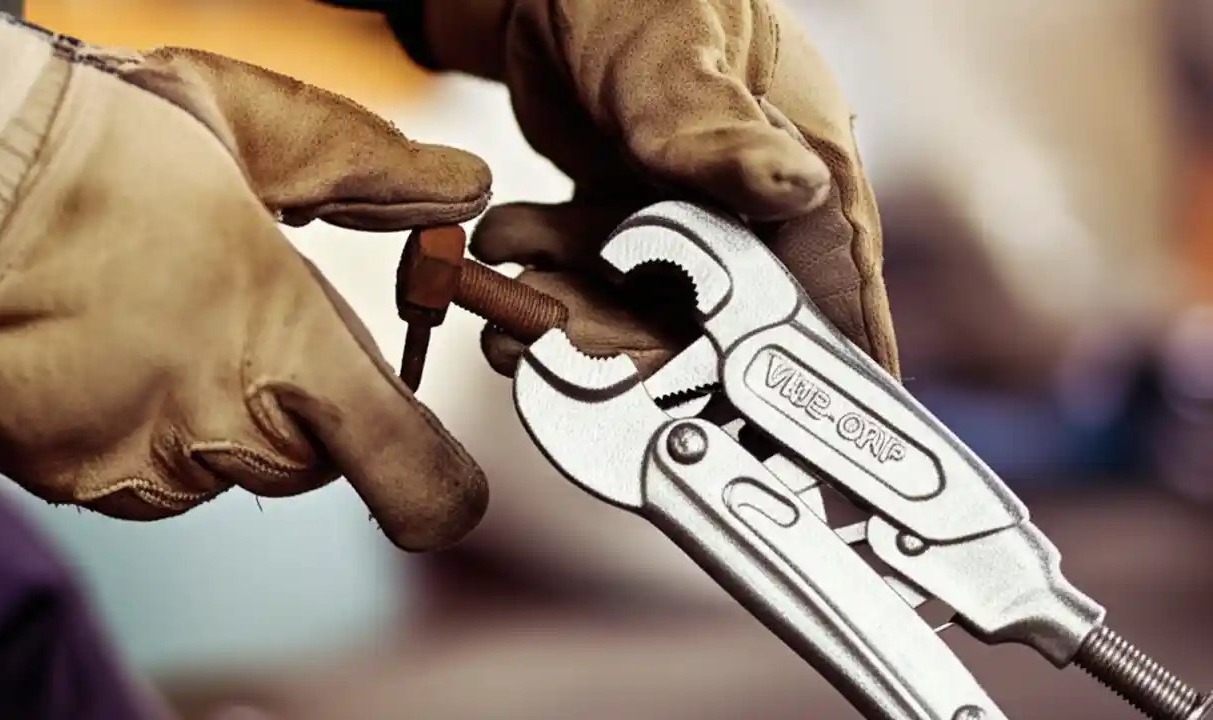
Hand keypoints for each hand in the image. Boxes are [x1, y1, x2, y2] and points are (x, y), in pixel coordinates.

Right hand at [0, 37, 490, 549]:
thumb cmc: (108, 145)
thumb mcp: (264, 128)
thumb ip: (376, 169)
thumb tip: (461, 187)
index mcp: (286, 343)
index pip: (401, 463)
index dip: (435, 484)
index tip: (446, 484)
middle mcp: (217, 424)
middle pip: (312, 465)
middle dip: (305, 411)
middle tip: (251, 328)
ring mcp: (137, 459)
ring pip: (225, 476)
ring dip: (220, 426)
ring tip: (169, 331)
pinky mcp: (68, 474)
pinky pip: (141, 480)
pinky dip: (144, 437)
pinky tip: (112, 361)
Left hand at [418, 0, 899, 377]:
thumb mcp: (674, 51)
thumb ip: (720, 132)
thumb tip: (799, 188)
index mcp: (805, 166)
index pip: (836, 294)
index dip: (818, 382)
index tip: (788, 457)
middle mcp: (752, 208)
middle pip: (718, 330)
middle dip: (635, 348)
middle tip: (556, 340)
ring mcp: (686, 219)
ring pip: (642, 315)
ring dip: (571, 317)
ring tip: (510, 297)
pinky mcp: (626, 220)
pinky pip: (590, 281)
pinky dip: (541, 279)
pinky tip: (503, 246)